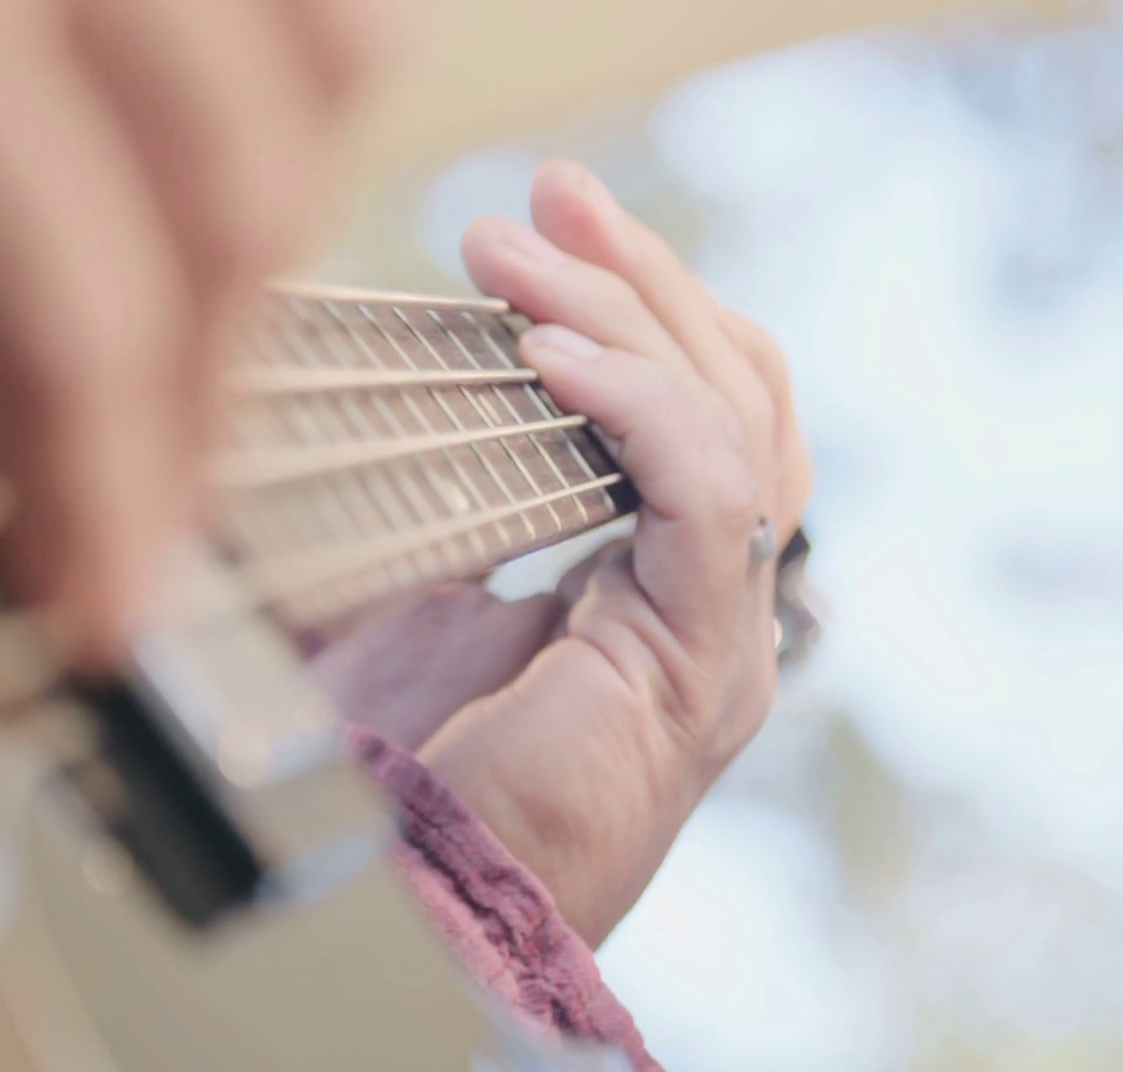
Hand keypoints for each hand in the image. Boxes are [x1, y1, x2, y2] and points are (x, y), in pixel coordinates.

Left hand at [0, 0, 386, 662]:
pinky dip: (282, 79)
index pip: (81, 309)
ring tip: (174, 320)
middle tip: (128, 503)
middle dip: (195, 393)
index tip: (107, 606)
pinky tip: (195, 130)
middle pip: (236, 209)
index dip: (108, 488)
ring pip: (330, 71)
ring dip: (264, 230)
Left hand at [318, 161, 811, 944]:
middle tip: (551, 194)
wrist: (417, 928)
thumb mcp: (410, 597)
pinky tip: (550, 354)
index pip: (707, 410)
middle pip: (740, 393)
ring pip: (736, 423)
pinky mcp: (694, 663)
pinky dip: (638, 408)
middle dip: (643, 277)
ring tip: (525, 250)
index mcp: (658, 590)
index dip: (642, 305)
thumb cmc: (395, 790)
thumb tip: (382, 382)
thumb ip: (441, 497)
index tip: (543, 225)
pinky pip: (707, 499)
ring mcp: (717, 635)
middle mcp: (711, 604)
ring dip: (631, 316)